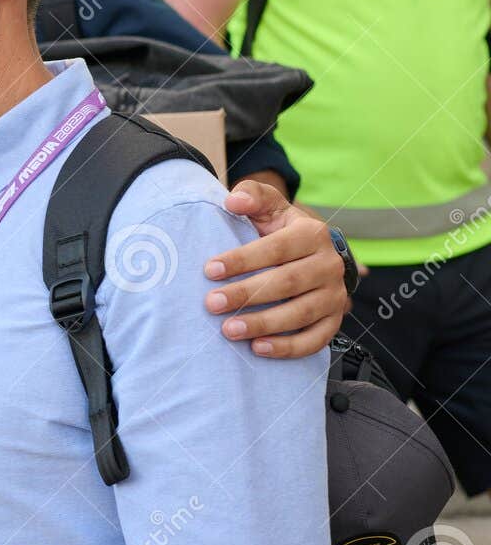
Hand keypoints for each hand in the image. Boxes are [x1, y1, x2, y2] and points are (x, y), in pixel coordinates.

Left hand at [205, 179, 348, 358]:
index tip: (209, 270)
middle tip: (211, 303)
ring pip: (300, 313)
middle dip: (246, 294)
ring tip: (228, 330)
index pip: (276, 248)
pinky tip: (258, 348)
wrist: (311, 255)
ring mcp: (334, 295)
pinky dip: (288, 348)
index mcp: (312, 234)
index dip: (242, 260)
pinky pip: (315, 339)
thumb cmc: (280, 230)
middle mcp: (329, 265)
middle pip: (286, 282)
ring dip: (263, 324)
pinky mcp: (334, 320)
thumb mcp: (270, 207)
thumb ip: (253, 196)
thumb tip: (234, 200)